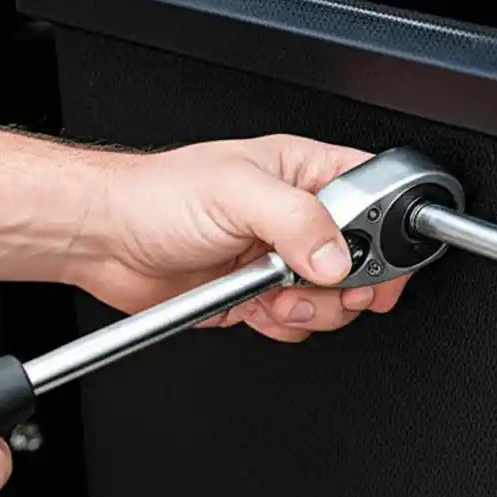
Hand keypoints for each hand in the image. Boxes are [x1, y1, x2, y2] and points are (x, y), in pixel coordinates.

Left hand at [79, 134, 407, 341]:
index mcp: (303, 171)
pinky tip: (257, 307)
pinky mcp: (259, 296)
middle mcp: (297, 217)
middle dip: (352, 280)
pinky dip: (285, 325)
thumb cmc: (157, 197)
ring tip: (278, 293)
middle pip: (365, 256)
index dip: (389, 228)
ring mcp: (280, 260)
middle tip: (325, 283)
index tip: (379, 257)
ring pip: (335, 298)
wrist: (107, 241)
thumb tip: (338, 257)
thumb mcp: (236, 192)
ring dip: (315, 308)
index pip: (375, 192)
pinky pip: (298, 322)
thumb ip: (297, 220)